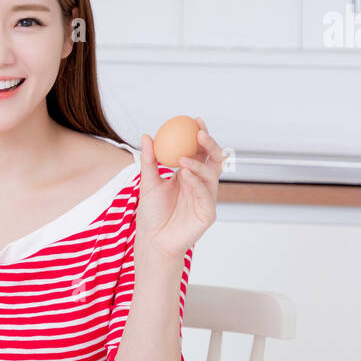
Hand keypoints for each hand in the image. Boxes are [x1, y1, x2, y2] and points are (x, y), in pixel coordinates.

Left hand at [136, 117, 221, 261]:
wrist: (152, 240)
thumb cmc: (152, 214)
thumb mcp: (147, 182)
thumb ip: (149, 159)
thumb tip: (146, 135)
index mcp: (190, 175)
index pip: (200, 151)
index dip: (201, 135)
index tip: (194, 121)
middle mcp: (201, 185)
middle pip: (214, 160)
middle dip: (210, 144)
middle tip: (199, 133)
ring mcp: (206, 199)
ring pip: (211, 175)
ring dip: (199, 164)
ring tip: (182, 159)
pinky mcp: (207, 213)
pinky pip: (205, 195)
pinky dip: (196, 183)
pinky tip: (186, 174)